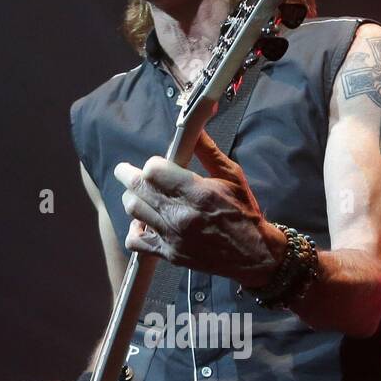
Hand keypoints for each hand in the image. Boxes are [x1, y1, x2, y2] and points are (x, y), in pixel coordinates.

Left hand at [112, 128, 286, 286]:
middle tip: (126, 171)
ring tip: (138, 194)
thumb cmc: (244, 212)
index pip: (153, 170)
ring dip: (132, 198)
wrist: (254, 254)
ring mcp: (172, 236)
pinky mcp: (169, 254)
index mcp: (198, 192)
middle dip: (128, 174)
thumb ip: (208, 151)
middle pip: (137, 187)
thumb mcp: (232, 176)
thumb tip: (194, 127)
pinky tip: (143, 222)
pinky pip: (135, 241)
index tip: (157, 164)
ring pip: (133, 209)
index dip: (152, 164)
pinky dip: (133, 229)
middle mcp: (181, 214)